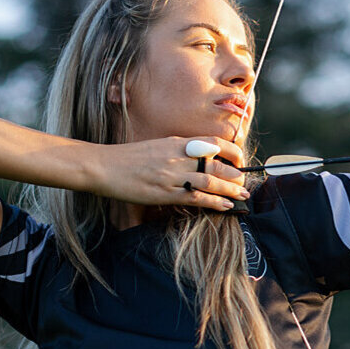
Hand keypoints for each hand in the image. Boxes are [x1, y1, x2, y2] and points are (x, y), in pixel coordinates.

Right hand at [87, 136, 249, 210]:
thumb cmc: (128, 157)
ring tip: (243, 195)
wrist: (103, 165)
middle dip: (235, 173)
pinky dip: (214, 202)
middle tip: (246, 181)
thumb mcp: (157, 146)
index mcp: (176, 142)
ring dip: (230, 189)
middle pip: (215, 163)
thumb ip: (178, 149)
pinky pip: (195, 197)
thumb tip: (198, 155)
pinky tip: (226, 206)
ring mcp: (171, 175)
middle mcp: (177, 156)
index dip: (231, 151)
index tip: (240, 159)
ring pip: (209, 180)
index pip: (213, 143)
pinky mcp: (164, 193)